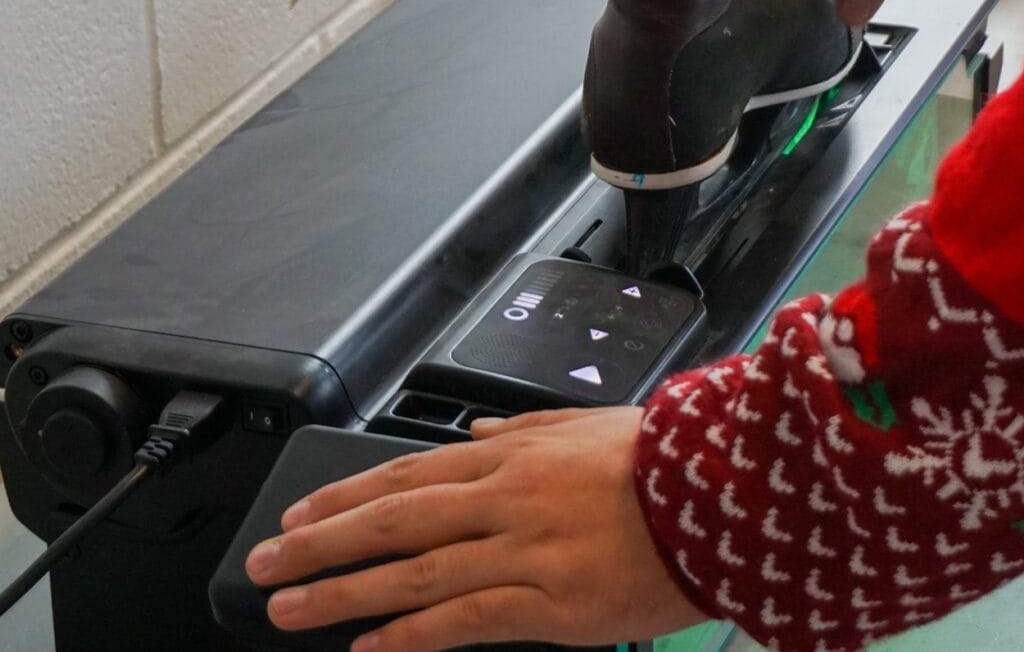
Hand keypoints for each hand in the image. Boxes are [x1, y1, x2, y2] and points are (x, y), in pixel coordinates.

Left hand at [244, 407, 706, 650]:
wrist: (725, 494)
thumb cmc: (660, 460)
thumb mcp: (584, 424)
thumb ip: (519, 430)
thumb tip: (468, 434)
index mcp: (513, 453)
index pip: (407, 473)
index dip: (345, 497)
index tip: (298, 515)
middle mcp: (507, 499)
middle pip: (394, 521)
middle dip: (320, 544)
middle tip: (266, 564)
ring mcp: (526, 552)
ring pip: (415, 574)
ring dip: (345, 594)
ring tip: (290, 610)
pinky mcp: (551, 604)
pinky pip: (466, 620)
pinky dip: (412, 636)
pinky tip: (370, 649)